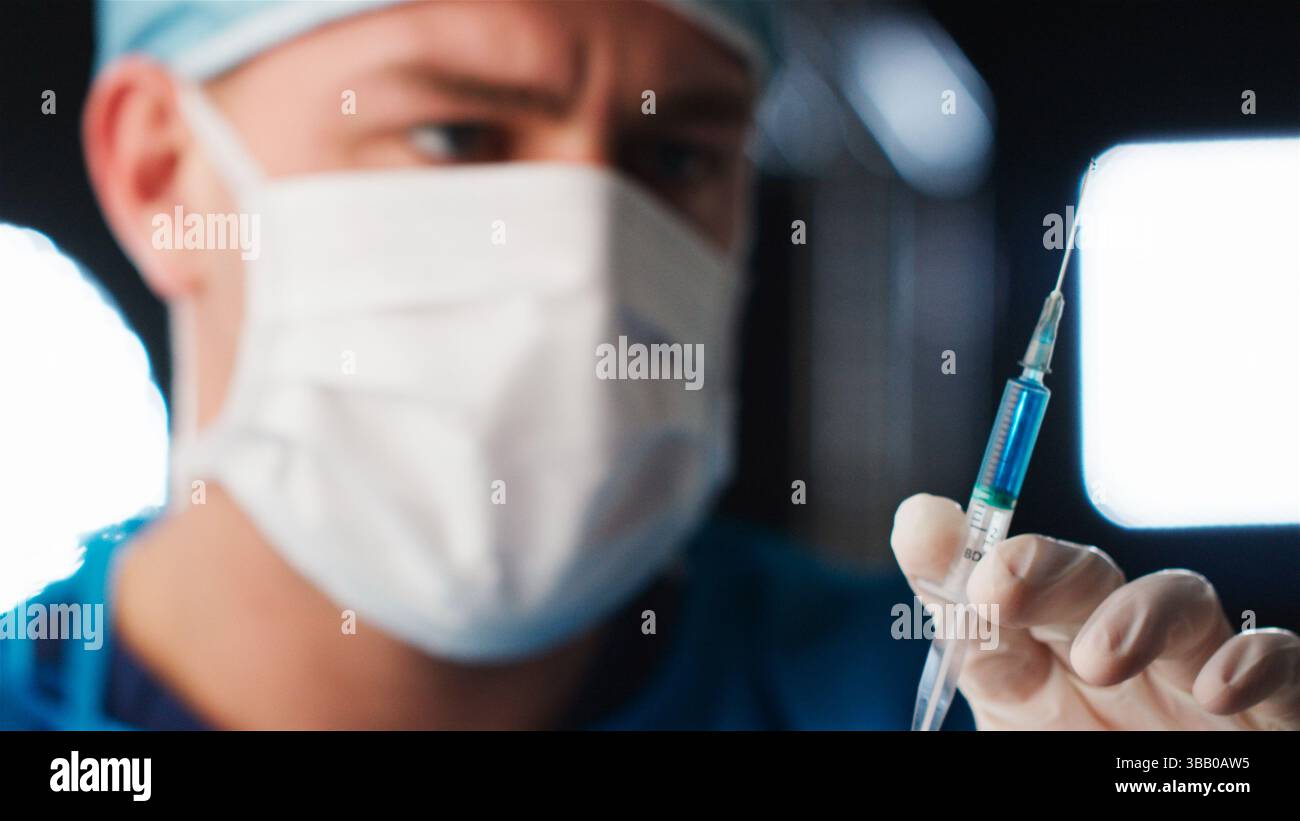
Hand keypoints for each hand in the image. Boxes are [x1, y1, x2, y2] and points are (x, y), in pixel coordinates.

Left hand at [890, 493, 1299, 729]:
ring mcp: (1191, 679)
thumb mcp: (1010, 723)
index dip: (962, 555)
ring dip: (1141, 613)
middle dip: (1046, 568)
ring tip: (1100, 658)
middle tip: (1001, 588)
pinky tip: (1220, 686)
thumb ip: (971, 640)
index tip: (922, 532)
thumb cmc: (1074, 777)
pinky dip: (1260, 662)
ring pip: (1181, 601)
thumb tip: (917, 522)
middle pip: (1087, 578)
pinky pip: (1282, 665)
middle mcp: (1115, 656)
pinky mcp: (1265, 715)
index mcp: (1038, 668)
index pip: (999, 590)